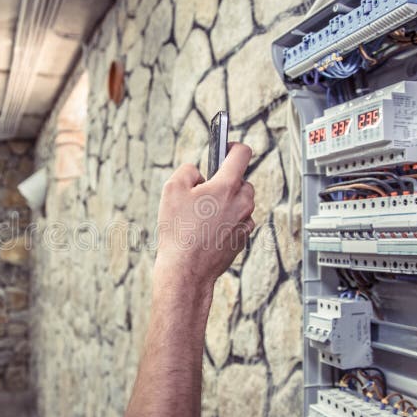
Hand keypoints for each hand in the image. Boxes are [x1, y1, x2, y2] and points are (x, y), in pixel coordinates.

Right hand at [154, 143, 254, 287]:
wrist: (186, 270)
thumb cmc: (178, 231)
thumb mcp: (172, 189)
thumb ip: (188, 170)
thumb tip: (199, 173)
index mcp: (228, 186)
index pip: (243, 153)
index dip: (232, 145)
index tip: (223, 148)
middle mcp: (242, 203)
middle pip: (242, 180)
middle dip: (225, 180)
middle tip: (204, 189)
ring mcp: (245, 223)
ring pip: (241, 202)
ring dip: (226, 202)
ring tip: (202, 214)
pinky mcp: (242, 239)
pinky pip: (238, 221)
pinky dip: (226, 221)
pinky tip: (206, 230)